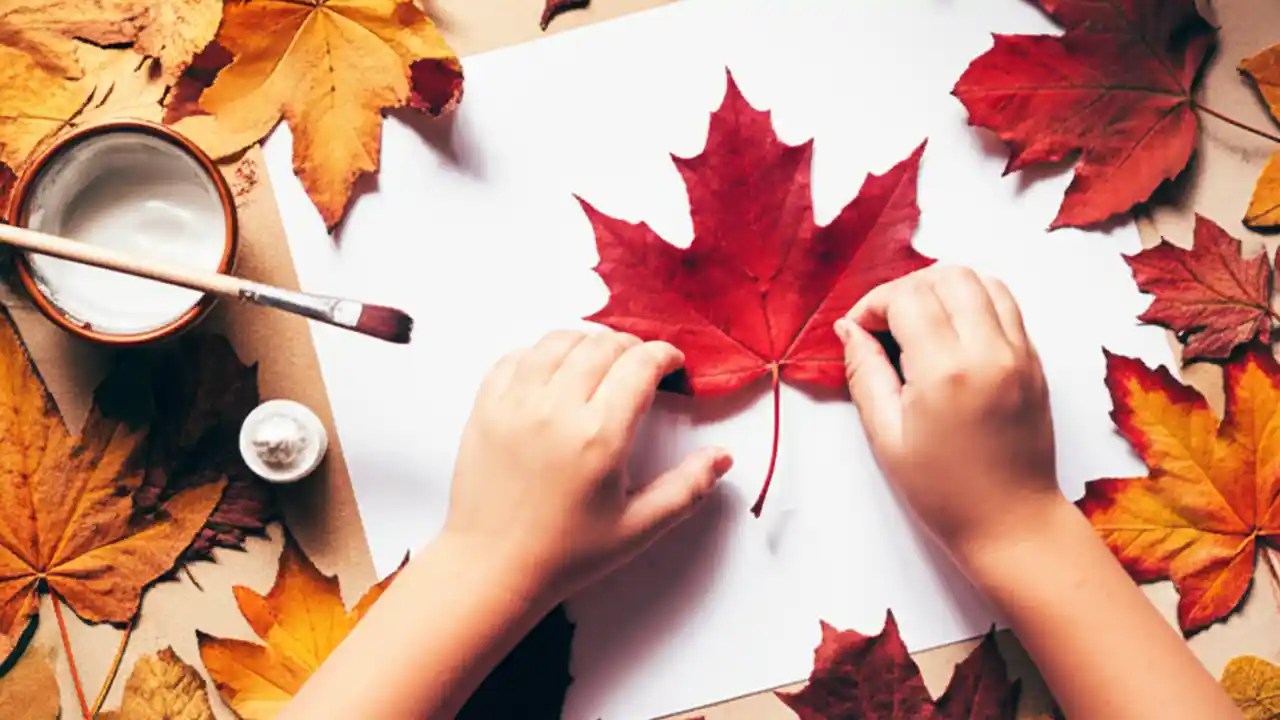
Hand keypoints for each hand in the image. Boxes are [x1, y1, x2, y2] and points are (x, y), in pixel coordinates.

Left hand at [443, 329, 732, 607]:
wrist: (493, 567)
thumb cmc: (566, 553)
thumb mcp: (638, 527)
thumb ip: (687, 489)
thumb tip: (723, 457)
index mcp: (600, 436)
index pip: (640, 365)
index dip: (663, 355)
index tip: (672, 364)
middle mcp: (556, 409)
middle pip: (601, 345)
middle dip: (630, 346)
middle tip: (640, 363)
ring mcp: (515, 404)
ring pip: (557, 341)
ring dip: (586, 342)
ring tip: (599, 360)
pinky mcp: (485, 407)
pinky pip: (515, 357)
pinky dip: (539, 354)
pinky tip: (553, 371)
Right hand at [835, 266, 1060, 562]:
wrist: (1011, 523)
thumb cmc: (942, 491)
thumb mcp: (886, 436)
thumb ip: (864, 373)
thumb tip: (848, 329)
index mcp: (947, 372)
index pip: (907, 297)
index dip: (873, 305)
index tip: (858, 332)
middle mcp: (990, 352)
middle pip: (947, 275)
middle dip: (907, 289)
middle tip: (886, 325)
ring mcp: (1020, 354)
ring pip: (982, 280)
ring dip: (943, 289)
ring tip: (919, 324)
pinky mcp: (1035, 362)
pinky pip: (1006, 305)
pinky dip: (973, 303)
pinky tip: (951, 335)